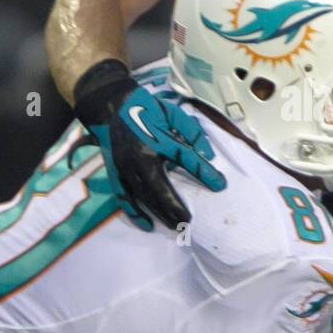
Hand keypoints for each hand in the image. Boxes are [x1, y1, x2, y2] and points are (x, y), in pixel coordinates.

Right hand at [73, 60, 225, 230]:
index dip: (204, 171)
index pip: (185, 158)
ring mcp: (125, 168)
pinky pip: (124, 197)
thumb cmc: (147, 110)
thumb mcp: (173, 113)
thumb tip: (208, 153)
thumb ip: (191, 132)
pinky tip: (148, 225)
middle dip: (175, 206)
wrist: (112, 106)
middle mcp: (139, 156)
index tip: (220, 185)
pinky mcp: (115, 173)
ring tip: (175, 226)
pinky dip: (135, 213)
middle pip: (160, 187)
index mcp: (156, 138)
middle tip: (188, 222)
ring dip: (159, 213)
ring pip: (144, 196)